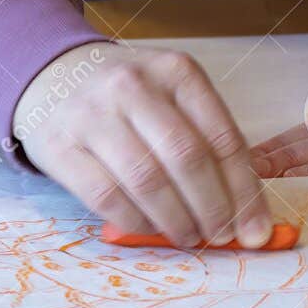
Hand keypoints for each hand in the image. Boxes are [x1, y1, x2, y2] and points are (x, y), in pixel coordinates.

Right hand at [12, 41, 274, 248]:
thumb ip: (207, 142)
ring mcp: (93, 114)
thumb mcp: (171, 96)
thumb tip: (249, 216)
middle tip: (222, 237)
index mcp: (174, 70)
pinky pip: (106, 196)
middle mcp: (133, 85)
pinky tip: (149, 228)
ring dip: (177, 221)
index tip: (255, 229)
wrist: (52, 76)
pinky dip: (135, 222)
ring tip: (189, 236)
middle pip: (187, 158)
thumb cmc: (128, 96)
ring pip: (148, 180)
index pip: (222, 137)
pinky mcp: (59, 146)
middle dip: (213, 209)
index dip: (244, 190)